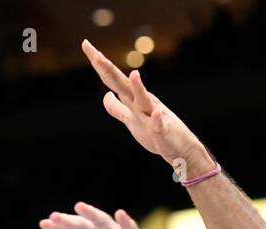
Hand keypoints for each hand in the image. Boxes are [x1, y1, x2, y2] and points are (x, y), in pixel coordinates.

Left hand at [81, 39, 213, 179]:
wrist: (180, 148)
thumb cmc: (155, 134)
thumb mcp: (131, 120)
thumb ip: (117, 108)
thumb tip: (106, 96)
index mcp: (133, 99)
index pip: (112, 78)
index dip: (99, 64)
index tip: (85, 44)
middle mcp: (142, 102)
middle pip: (122, 84)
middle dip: (110, 70)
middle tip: (96, 55)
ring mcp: (153, 115)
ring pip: (143, 99)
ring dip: (138, 87)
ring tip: (134, 74)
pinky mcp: (163, 130)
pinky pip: (159, 124)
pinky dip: (156, 119)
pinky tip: (155, 113)